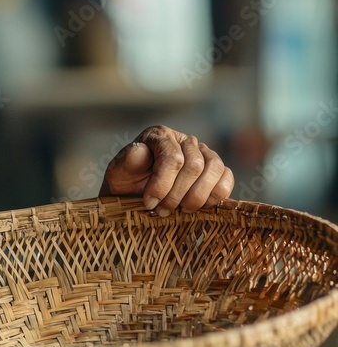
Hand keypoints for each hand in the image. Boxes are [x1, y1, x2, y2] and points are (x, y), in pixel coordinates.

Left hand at [100, 125, 233, 215]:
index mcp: (159, 135)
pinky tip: (199, 207)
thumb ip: (126, 163)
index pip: (172, 157)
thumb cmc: (126, 183)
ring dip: (198, 196)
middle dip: (177, 194)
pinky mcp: (215, 167)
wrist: (135, 194)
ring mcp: (203, 152)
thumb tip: (139, 150)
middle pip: (194, 165)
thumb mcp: (118, 175)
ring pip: (215, 169)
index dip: (162, 184)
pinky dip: (216, 194)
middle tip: (163, 211)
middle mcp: (184, 139)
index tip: (149, 203)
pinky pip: (227, 177)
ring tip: (180, 210)